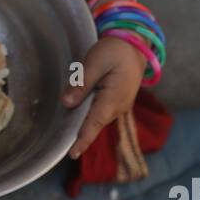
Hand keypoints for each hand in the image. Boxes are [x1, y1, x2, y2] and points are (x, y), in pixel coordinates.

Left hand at [61, 35, 147, 159]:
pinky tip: (78, 117)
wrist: (135, 45)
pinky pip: (101, 113)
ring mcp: (120, 105)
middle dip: (80, 135)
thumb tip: (67, 103)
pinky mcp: (117, 102)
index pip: (94, 123)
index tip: (72, 154)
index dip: (83, 140)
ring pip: (98, 120)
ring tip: (68, 135)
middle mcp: (118, 106)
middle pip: (95, 124)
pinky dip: (90, 118)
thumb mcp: (95, 62)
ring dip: (85, 127)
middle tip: (64, 144)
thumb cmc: (116, 50)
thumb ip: (81, 83)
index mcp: (113, 98)